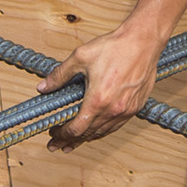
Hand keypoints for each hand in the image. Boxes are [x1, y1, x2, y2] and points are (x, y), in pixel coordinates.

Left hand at [39, 22, 160, 148]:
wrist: (143, 41)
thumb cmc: (115, 47)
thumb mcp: (80, 57)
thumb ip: (60, 75)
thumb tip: (43, 87)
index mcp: (98, 99)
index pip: (76, 129)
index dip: (62, 135)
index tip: (54, 135)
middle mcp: (113, 109)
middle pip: (88, 134)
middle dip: (70, 141)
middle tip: (58, 145)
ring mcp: (126, 110)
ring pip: (103, 132)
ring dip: (87, 138)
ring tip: (74, 142)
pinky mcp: (135, 107)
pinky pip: (116, 125)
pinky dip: (103, 130)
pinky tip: (96, 129)